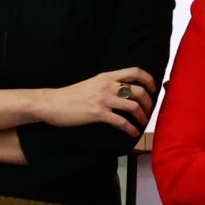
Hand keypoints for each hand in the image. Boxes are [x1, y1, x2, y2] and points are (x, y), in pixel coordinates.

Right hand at [32, 68, 156, 137]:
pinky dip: (130, 129)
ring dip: (142, 116)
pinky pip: (121, 122)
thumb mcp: (91, 84)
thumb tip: (121, 91)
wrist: (51, 103)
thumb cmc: (69, 96)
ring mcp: (103, 99)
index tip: (153, 88)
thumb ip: (106, 85)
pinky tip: (132, 133)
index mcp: (106, 76)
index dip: (148, 79)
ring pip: (133, 106)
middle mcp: (107, 85)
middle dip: (149, 102)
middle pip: (139, 90)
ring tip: (142, 122)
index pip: (134, 71)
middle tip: (148, 110)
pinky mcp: (98, 114)